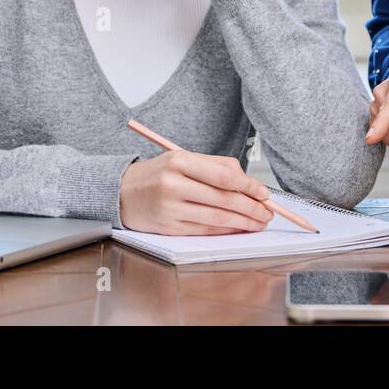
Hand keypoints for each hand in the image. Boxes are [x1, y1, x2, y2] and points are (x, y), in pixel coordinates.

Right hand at [118, 149, 273, 234]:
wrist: (121, 192)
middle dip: (251, 208)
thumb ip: (215, 165)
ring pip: (216, 218)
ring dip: (243, 222)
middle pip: (223, 199)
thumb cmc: (156, 173)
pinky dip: (225, 230)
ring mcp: (170, 209)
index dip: (248, 186)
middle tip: (267, 212)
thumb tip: (248, 181)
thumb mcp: (181, 158)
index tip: (264, 193)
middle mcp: (173, 185)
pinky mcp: (169, 228)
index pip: (222, 175)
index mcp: (178, 161)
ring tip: (258, 222)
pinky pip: (205, 230)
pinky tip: (238, 228)